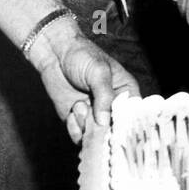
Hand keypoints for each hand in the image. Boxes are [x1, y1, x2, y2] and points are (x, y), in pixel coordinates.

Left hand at [33, 20, 139, 141]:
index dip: (127, 125)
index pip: (133, 115)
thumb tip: (105, 122)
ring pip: (96, 136)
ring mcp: (95, 115)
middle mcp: (112, 107)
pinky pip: (79, 136)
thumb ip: (104, 95)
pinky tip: (72, 111)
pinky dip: (75, 128)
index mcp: (126, 92)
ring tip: (79, 105)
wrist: (55, 53)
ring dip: (86, 126)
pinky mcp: (78, 120)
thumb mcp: (98, 72)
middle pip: (115, 130)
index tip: (116, 128)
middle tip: (93, 121)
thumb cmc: (82, 56)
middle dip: (103, 130)